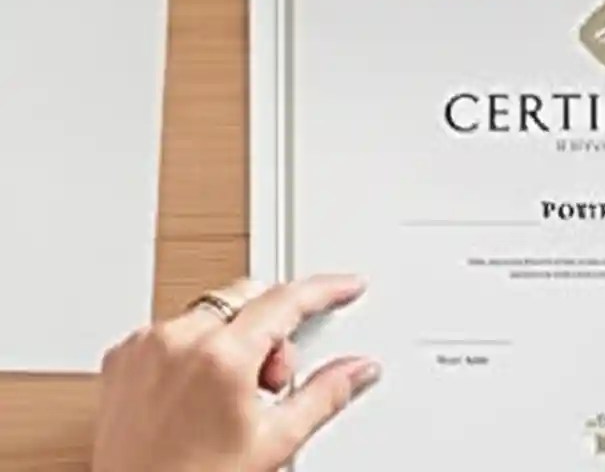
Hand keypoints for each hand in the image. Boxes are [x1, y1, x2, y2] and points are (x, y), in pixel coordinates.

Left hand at [93, 275, 379, 471]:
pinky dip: (193, 349)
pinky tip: (197, 392)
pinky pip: (172, 330)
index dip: (325, 290)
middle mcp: (178, 339)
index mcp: (221, 355)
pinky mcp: (122, 356)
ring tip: (230, 396)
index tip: (345, 287)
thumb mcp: (274, 440)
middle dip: (272, 330)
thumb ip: (325, 394)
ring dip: (232, 339)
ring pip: (211, 312)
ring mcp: (144, 345)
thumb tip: (358, 369)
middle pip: (248, 299)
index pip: (287, 300)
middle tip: (272, 383)